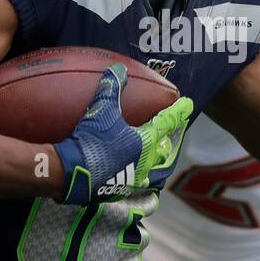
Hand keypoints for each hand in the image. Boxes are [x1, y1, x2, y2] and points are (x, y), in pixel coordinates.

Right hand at [54, 64, 191, 205]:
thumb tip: (118, 69)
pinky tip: (126, 173)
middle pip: (163, 151)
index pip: (166, 122)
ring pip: (151, 171)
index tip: (189, 104)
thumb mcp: (101, 111)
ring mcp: (131, 180)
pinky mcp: (117, 191)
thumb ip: (110, 89)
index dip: (178, 111)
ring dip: (154, 162)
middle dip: (169, 143)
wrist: (71, 174)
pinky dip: (135, 175)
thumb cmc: (91, 140)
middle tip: (170, 136)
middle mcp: (144, 162)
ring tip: (152, 157)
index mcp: (144, 142)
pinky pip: (133, 183)